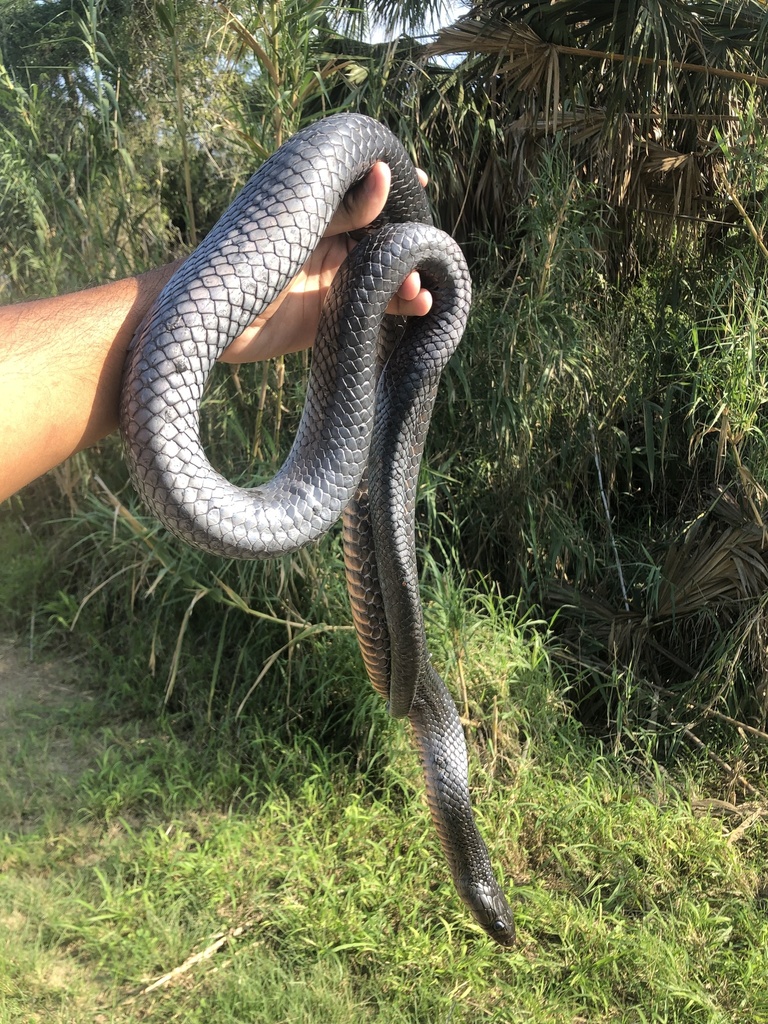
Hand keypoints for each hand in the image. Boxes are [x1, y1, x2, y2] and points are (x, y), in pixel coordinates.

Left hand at [220, 162, 431, 362]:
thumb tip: (384, 173)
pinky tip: (420, 307)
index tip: (421, 182)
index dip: (394, 187)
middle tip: (423, 253)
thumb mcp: (297, 227)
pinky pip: (381, 307)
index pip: (366, 190)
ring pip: (388, 272)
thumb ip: (340, 208)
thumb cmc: (245, 262)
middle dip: (410, 242)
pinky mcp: (342, 314)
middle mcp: (335, 242)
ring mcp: (340, 278)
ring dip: (409, 277)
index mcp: (321, 212)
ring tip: (417, 288)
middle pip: (386, 234)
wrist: (219, 321)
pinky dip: (404, 307)